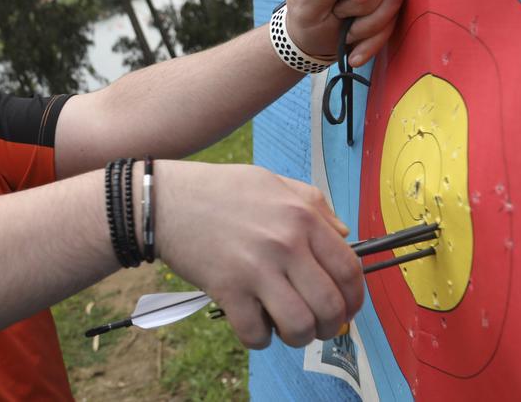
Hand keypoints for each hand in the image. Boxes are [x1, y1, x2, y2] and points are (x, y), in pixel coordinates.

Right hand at [152, 161, 363, 348]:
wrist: (165, 200)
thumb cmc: (219, 190)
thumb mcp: (273, 182)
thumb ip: (314, 204)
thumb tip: (344, 235)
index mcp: (302, 217)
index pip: (349, 269)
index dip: (355, 298)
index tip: (346, 308)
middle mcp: (285, 243)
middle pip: (330, 305)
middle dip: (331, 326)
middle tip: (318, 326)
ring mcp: (256, 268)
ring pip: (300, 326)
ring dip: (299, 337)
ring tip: (287, 328)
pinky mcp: (226, 289)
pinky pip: (256, 333)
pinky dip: (260, 339)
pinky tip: (254, 326)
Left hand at [284, 0, 404, 66]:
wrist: (313, 43)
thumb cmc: (305, 18)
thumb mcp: (306, 5)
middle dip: (364, 4)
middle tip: (340, 16)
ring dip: (370, 23)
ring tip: (347, 33)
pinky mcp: (388, 1)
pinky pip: (396, 17)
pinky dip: (374, 39)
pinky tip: (356, 52)